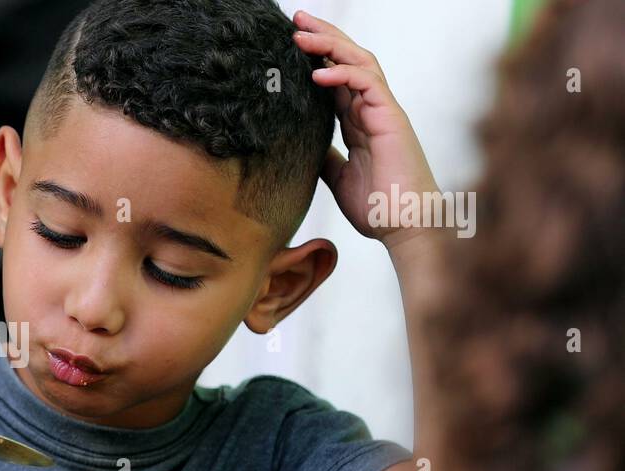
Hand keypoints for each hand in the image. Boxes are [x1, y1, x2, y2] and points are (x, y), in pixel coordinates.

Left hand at [293, 10, 439, 247]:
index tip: (290, 43)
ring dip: (329, 45)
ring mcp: (384, 111)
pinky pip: (368, 84)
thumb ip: (325, 157)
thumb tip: (304, 148)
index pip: (337, 77)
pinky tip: (317, 72)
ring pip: (359, 62)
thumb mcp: (338, 178)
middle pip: (348, 60)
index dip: (316, 56)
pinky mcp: (392, 118)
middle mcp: (373, 109)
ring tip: (300, 35)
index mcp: (360, 120)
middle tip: (295, 20)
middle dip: (322, 37)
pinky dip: (343, 73)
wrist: (404, 226)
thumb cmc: (378, 206)